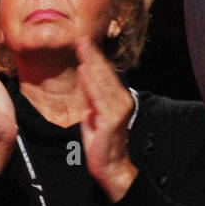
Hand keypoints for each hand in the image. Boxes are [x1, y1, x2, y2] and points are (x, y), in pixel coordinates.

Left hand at [76, 37, 137, 202]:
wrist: (111, 166)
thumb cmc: (101, 143)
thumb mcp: (94, 117)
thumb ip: (92, 100)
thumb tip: (86, 82)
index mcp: (118, 99)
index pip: (106, 75)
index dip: (95, 59)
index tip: (85, 44)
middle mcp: (122, 100)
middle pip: (105, 74)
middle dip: (93, 55)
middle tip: (82, 39)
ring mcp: (119, 109)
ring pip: (103, 82)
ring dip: (92, 63)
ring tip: (83, 48)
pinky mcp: (112, 119)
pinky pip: (99, 97)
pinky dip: (92, 83)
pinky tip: (85, 71)